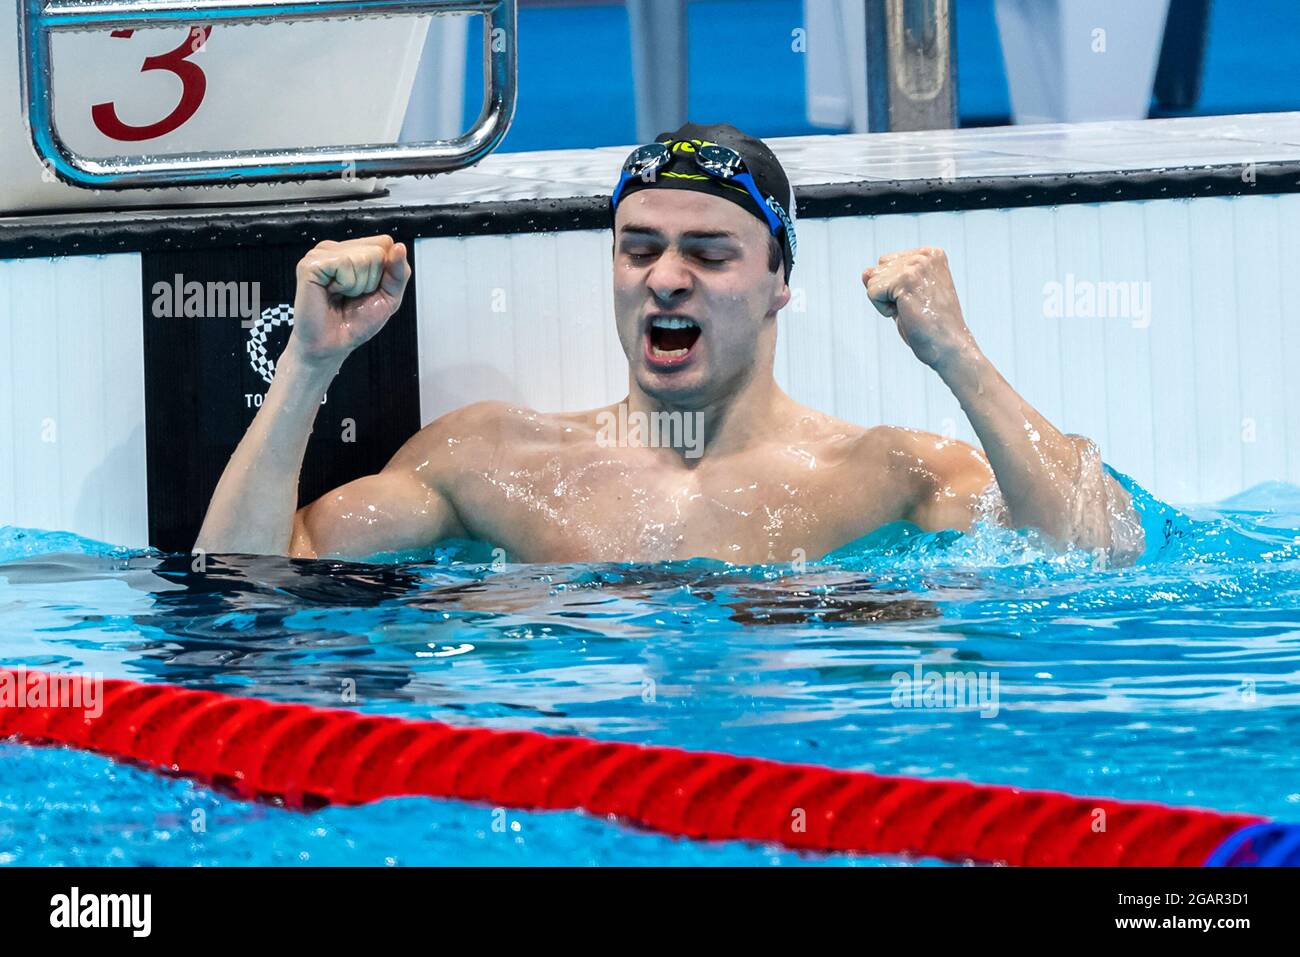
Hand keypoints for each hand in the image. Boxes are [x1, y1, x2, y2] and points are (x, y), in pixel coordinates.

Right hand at [289, 235, 410, 365]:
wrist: (332, 345)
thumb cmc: (355, 323)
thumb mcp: (389, 297)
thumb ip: (399, 272)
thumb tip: (399, 247)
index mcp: (351, 251)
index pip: (385, 243)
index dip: (385, 272)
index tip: (368, 290)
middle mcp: (335, 248)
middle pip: (377, 249)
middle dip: (372, 280)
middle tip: (352, 295)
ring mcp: (320, 254)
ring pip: (363, 256)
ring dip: (359, 284)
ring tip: (341, 295)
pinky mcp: (310, 264)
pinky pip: (344, 263)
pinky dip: (346, 285)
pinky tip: (331, 293)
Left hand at [863, 247, 975, 370]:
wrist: (947, 346)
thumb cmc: (928, 326)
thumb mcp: (903, 297)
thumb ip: (885, 280)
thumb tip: (865, 272)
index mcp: (930, 254)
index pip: (886, 263)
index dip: (893, 289)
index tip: (916, 301)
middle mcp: (925, 255)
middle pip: (878, 270)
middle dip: (887, 294)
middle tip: (913, 308)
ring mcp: (917, 265)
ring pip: (873, 281)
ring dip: (885, 303)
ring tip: (911, 311)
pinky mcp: (907, 278)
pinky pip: (873, 292)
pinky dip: (883, 310)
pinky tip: (906, 314)